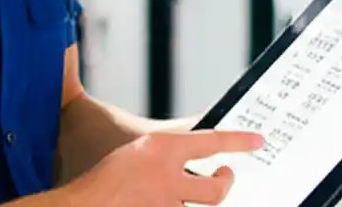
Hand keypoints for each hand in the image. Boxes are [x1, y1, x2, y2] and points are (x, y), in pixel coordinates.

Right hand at [61, 130, 263, 205]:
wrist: (83, 205)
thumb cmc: (106, 179)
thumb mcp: (139, 152)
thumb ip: (167, 153)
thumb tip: (194, 151)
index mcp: (160, 148)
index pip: (211, 141)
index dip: (239, 140)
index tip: (258, 140)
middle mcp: (167, 176)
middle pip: (217, 188)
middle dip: (226, 184)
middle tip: (226, 177)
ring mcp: (165, 204)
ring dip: (201, 203)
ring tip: (200, 194)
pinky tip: (172, 203)